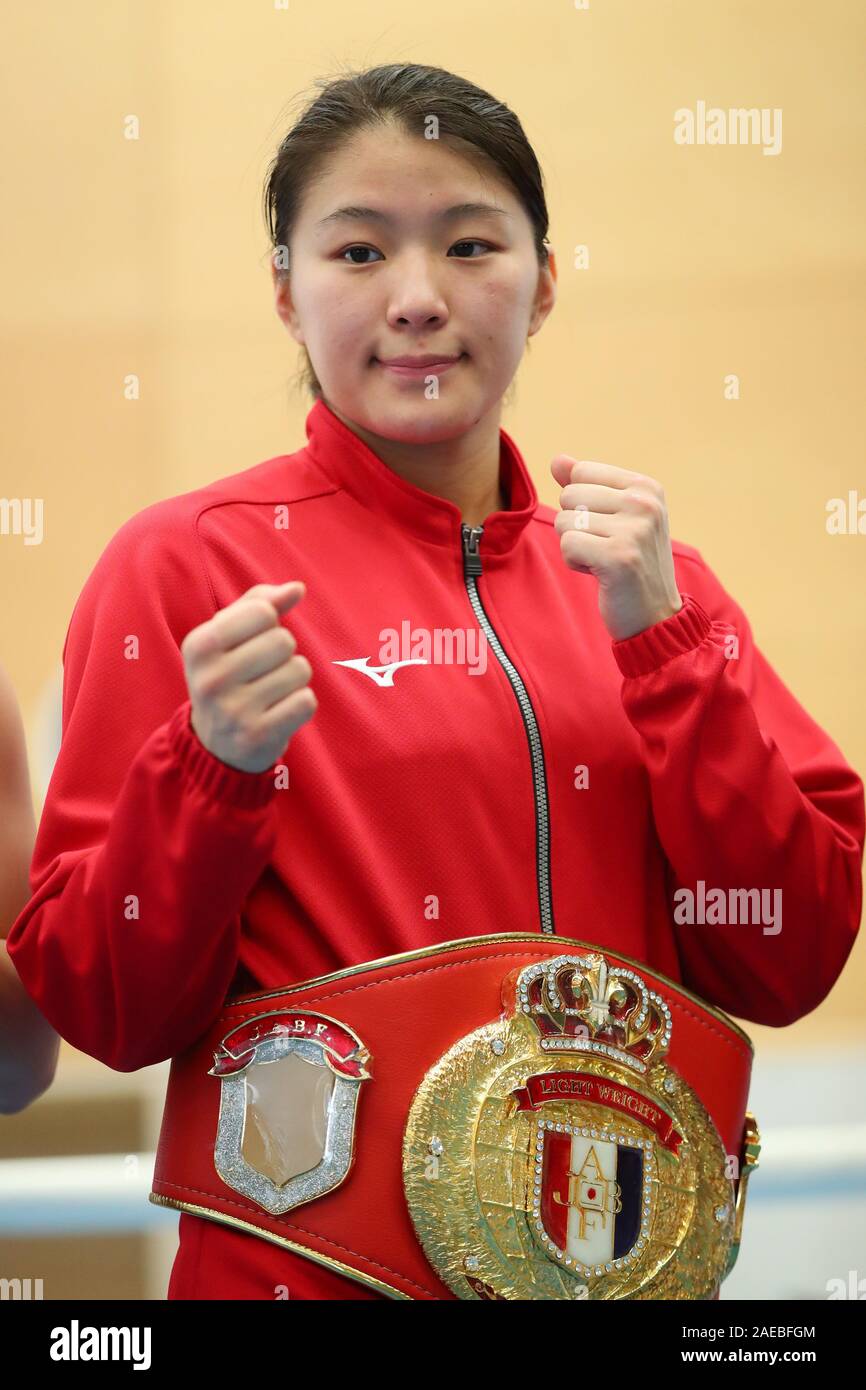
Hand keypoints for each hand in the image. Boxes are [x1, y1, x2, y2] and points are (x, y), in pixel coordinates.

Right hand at [182, 582, 316, 772]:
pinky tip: (279, 712)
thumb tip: (297, 588)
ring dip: (293, 679)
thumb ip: (259, 603)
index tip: (253, 642)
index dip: (270, 623)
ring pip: (299, 670)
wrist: (215, 745)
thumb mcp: (228, 637)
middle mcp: (211, 678)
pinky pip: (306, 701)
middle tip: (262, 673)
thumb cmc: (229, 677)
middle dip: (283, 653)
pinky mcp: (259, 735)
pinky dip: (300, 704)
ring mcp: (233, 710)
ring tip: (270, 693)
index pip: (262, 612)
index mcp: (199, 646)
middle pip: (283, 640)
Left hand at [550, 457, 683, 641]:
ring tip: (604, 561)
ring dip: (576, 547)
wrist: (655, 615)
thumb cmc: (630, 563)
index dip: (581, 503)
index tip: (608, 527)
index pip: (581, 472)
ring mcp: (634, 529)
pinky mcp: (619, 556)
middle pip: (569, 496)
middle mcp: (644, 503)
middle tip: (606, 548)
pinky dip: (575, 563)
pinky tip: (600, 574)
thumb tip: (558, 459)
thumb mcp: (614, 517)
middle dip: (576, 526)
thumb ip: (585, 486)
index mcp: (646, 487)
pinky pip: (567, 545)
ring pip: (564, 522)